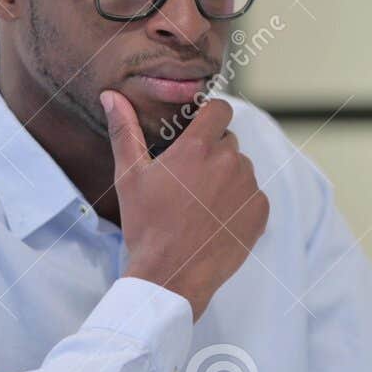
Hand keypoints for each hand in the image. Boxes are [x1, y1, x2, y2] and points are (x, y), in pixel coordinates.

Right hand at [102, 91, 269, 320]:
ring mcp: (248, 187)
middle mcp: (229, 161)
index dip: (210, 116)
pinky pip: (253, 196)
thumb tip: (112, 96)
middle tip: (189, 180)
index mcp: (198, 147)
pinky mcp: (260, 211)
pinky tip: (216, 220)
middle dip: (212, 153)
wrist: (172, 275)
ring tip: (200, 205)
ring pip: (241, 169)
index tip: (198, 130)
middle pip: (228, 141)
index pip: (220, 109)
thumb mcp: (129, 176)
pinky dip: (239, 203)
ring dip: (226, 178)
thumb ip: (124, 131)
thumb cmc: (146, 225)